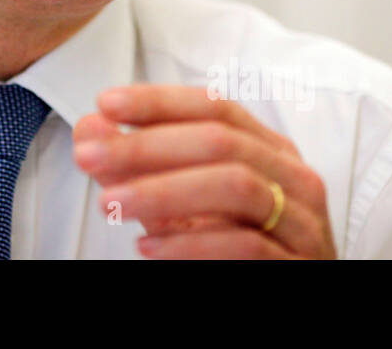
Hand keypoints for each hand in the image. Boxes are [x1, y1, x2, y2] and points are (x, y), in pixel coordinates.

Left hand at [73, 84, 335, 258]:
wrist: (279, 290)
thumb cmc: (229, 246)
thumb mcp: (177, 202)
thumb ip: (138, 167)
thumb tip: (89, 129)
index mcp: (268, 149)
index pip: (215, 107)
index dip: (160, 102)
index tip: (106, 103)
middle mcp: (294, 177)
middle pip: (221, 142)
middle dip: (146, 145)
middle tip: (88, 155)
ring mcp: (303, 222)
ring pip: (236, 186)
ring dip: (163, 191)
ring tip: (110, 202)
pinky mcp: (300, 266)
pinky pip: (247, 245)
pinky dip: (192, 243)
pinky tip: (148, 246)